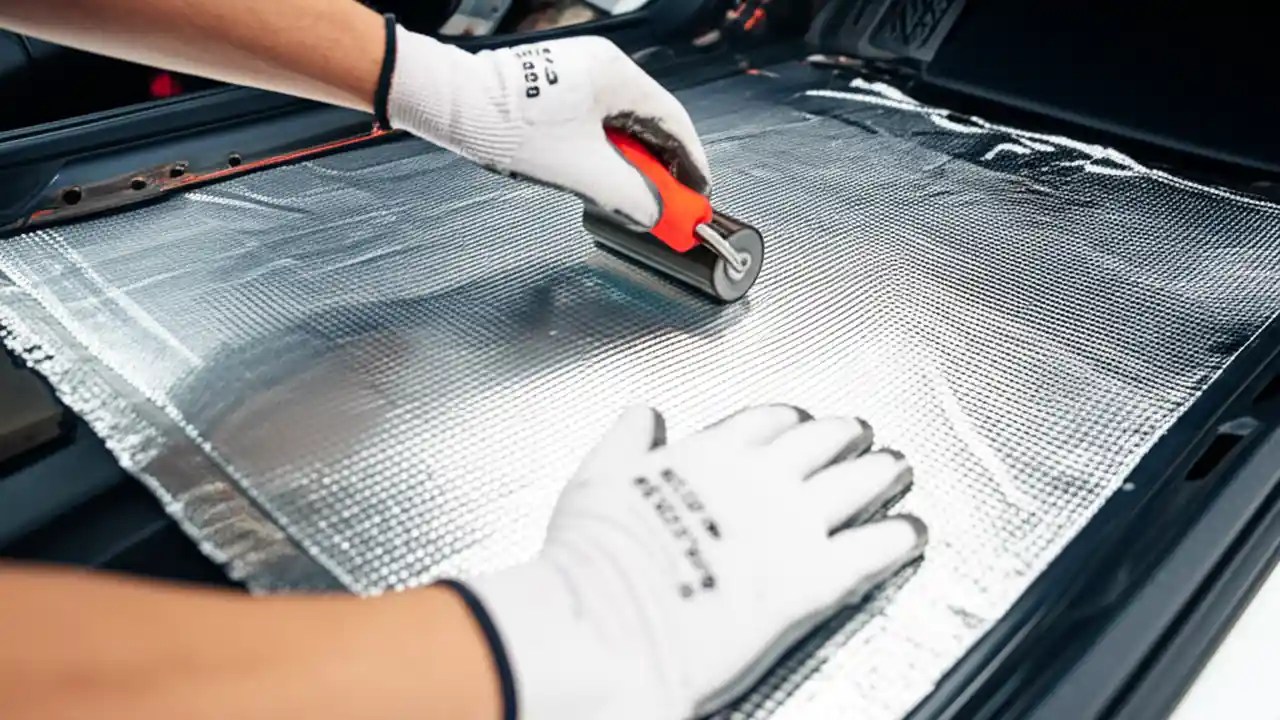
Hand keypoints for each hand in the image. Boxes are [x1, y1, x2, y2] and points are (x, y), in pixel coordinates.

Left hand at [387, 29, 711, 228]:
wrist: (453, 104)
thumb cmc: (506, 122)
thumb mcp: (580, 170)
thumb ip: (627, 195)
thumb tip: (652, 214)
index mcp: (616, 73)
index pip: (673, 121)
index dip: (691, 162)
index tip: (697, 191)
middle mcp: (601, 66)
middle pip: (649, 122)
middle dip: (661, 167)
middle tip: (669, 202)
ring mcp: (578, 74)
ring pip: (621, 125)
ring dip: (632, 162)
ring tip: (636, 196)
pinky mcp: (557, 88)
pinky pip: (597, 123)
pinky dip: (608, 152)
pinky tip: (604, 177)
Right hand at [457, 405, 927, 719]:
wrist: (604, 626)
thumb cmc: (592, 563)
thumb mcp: (596, 478)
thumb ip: (627, 439)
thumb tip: (643, 415)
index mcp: (708, 452)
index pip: (767, 420)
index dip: (792, 419)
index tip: (801, 423)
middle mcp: (757, 478)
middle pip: (824, 440)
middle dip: (847, 435)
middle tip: (862, 438)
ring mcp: (790, 525)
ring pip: (860, 481)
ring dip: (884, 472)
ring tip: (898, 470)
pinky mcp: (813, 579)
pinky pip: (876, 546)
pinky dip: (901, 536)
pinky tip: (912, 533)